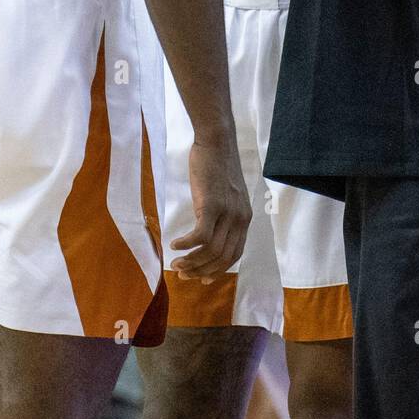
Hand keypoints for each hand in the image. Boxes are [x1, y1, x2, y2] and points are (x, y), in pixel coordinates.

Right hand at [171, 137, 251, 278]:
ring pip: (210, 251)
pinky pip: (199, 237)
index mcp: (244, 218)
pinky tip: (174, 245)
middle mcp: (240, 219)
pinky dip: (186, 246)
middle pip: (222, 258)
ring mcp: (228, 213)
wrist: (216, 141)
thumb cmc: (216, 165)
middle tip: (182, 274)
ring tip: (175, 264)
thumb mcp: (226, 195)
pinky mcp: (212, 205)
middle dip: (200, 271)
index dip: (218, 270)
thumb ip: (222, 214)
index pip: (235, 255)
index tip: (202, 277)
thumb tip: (207, 231)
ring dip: (190, 262)